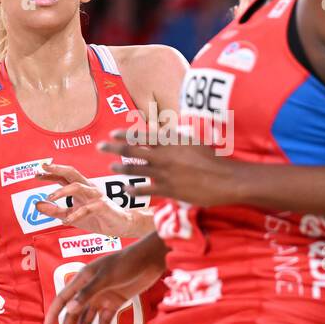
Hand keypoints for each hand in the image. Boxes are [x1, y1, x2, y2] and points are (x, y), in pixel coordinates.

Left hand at [31, 162, 133, 237]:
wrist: (121, 225)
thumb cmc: (97, 218)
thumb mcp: (71, 215)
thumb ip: (55, 211)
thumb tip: (37, 205)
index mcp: (80, 188)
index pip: (63, 177)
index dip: (50, 174)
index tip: (36, 174)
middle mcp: (87, 187)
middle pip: (71, 173)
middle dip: (57, 168)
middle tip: (44, 167)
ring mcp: (95, 195)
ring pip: (77, 186)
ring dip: (62, 191)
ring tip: (49, 198)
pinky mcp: (102, 206)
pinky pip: (87, 208)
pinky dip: (75, 214)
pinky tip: (66, 221)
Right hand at [43, 236, 167, 323]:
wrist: (151, 259)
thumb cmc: (127, 262)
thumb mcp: (107, 276)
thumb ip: (88, 292)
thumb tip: (70, 310)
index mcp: (82, 279)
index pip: (62, 300)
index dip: (53, 316)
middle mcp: (89, 290)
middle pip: (74, 316)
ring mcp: (102, 297)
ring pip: (87, 322)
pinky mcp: (115, 302)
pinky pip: (104, 322)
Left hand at [101, 129, 242, 208]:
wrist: (225, 179)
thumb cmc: (214, 158)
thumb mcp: (195, 141)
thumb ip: (178, 138)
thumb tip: (169, 133)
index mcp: (171, 141)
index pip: (141, 134)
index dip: (124, 134)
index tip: (112, 133)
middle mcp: (164, 155)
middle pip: (131, 149)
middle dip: (112, 147)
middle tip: (100, 146)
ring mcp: (164, 172)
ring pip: (135, 169)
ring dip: (120, 167)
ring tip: (111, 167)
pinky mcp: (168, 189)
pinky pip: (145, 189)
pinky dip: (134, 190)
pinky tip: (127, 190)